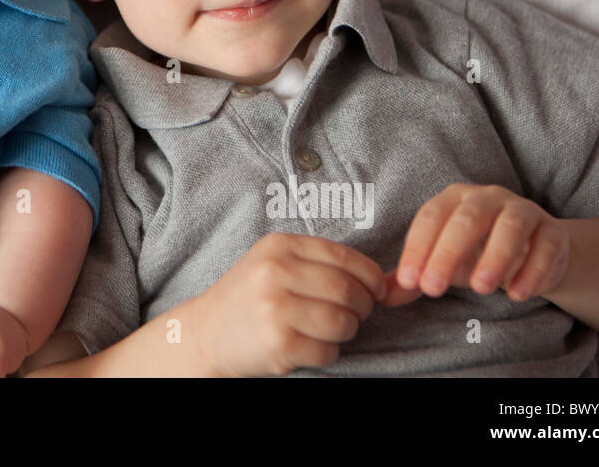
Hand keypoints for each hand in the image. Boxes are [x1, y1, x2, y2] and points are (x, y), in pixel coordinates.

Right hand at [195, 232, 387, 376]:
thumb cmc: (250, 298)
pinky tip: (307, 346)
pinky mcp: (278, 343)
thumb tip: (392, 284)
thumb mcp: (277, 266)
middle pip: (347, 291)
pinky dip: (326, 353)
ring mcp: (275, 309)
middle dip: (361, 307)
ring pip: (342, 322)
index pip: (344, 257)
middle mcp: (274, 273)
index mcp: (278, 246)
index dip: (370, 277)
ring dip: (345, 331)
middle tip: (353, 314)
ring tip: (327, 330)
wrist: (205, 333)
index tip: (374, 290)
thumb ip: (325, 266)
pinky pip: (327, 351)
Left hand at [382, 183, 569, 305]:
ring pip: (510, 226)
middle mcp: (487, 197)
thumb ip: (415, 276)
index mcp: (453, 198)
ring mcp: (522, 210)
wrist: (532, 252)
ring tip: (481, 289)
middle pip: (467, 219)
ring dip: (495, 257)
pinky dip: (532, 270)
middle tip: (434, 289)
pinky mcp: (552, 231)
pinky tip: (518, 294)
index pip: (430, 218)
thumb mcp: (443, 262)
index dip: (417, 248)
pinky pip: (545, 246)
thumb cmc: (476, 253)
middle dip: (447, 253)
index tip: (410, 282)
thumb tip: (381, 295)